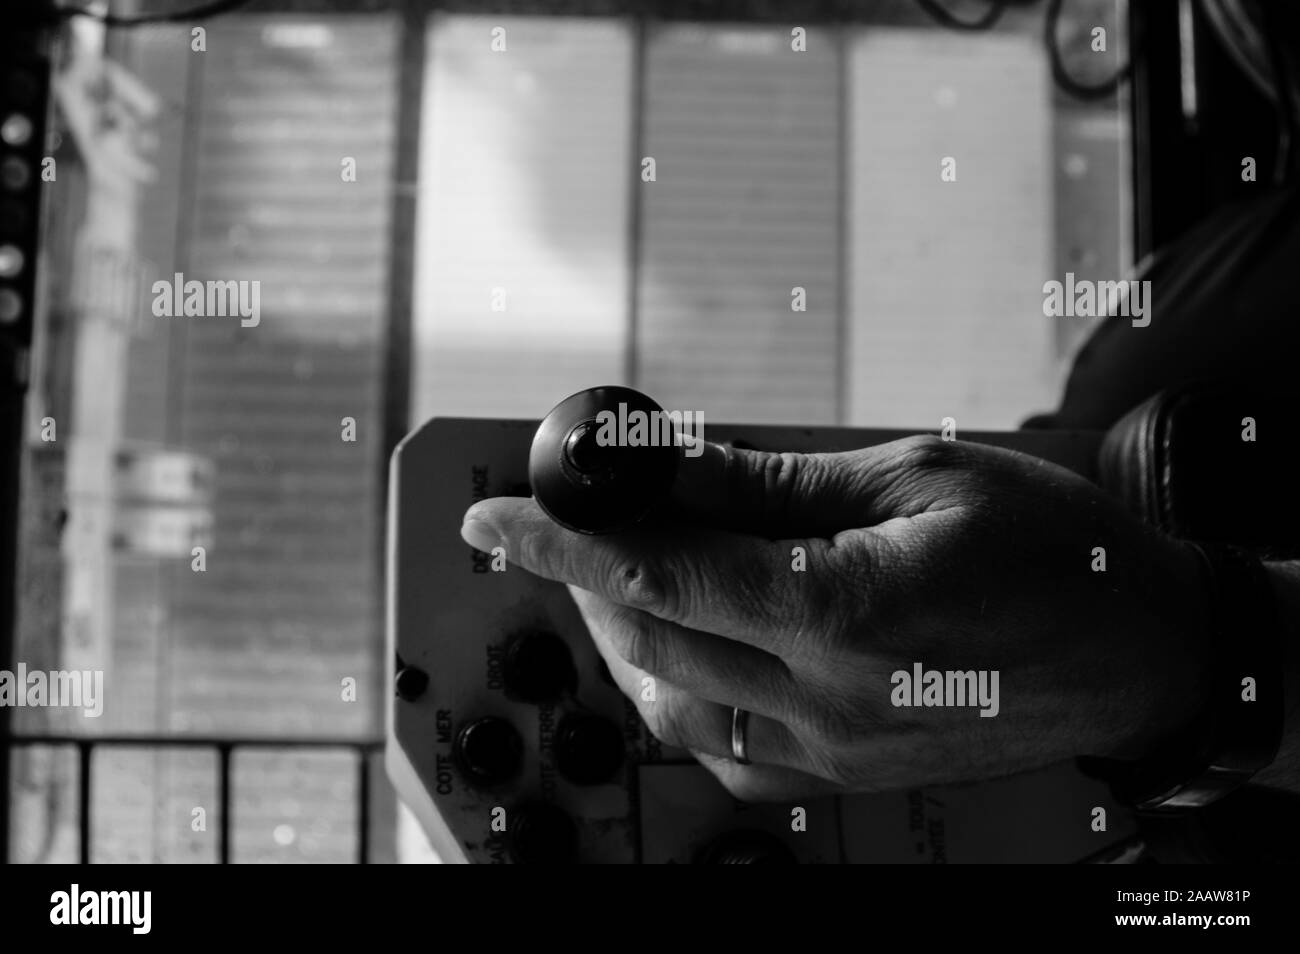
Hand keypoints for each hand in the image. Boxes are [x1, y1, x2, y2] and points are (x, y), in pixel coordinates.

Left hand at [460, 435, 1211, 800]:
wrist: (1136, 653)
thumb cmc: (1049, 550)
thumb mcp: (913, 476)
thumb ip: (773, 481)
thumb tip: (668, 461)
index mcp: (843, 615)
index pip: (658, 576)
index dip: (559, 542)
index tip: (492, 515)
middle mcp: (826, 703)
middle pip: (647, 643)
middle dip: (583, 580)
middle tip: (566, 520)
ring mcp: (831, 754)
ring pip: (670, 705)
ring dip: (621, 636)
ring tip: (618, 570)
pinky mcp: (842, 775)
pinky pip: (720, 748)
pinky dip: (676, 688)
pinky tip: (684, 638)